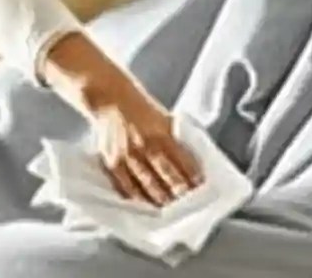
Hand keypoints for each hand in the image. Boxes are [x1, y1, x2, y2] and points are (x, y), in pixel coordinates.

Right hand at [39, 31, 202, 205]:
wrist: (110, 99)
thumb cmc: (141, 109)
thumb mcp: (164, 119)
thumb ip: (176, 140)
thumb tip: (192, 161)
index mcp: (161, 133)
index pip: (181, 160)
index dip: (192, 176)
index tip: (201, 189)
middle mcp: (144, 146)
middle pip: (165, 177)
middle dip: (178, 193)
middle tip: (189, 208)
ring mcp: (127, 156)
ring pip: (146, 186)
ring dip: (159, 200)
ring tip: (169, 210)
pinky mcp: (112, 162)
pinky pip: (125, 186)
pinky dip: (136, 198)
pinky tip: (144, 207)